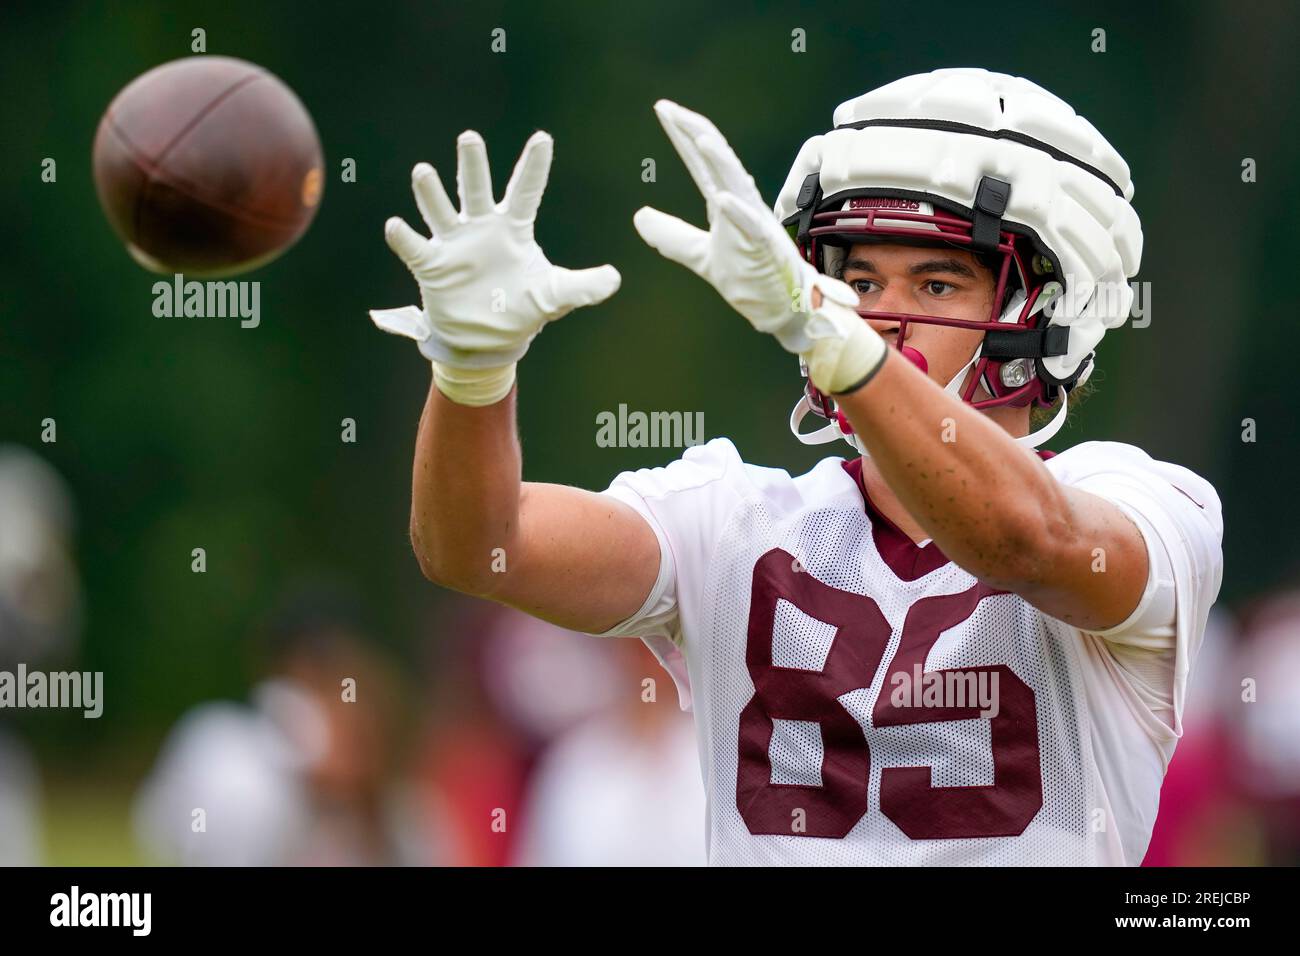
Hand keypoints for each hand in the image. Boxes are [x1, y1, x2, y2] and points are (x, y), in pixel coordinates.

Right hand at [370, 130, 620, 404]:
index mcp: (513, 229)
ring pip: (441, 210)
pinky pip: (415, 247)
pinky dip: (405, 238)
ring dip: (431, 192)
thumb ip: (583, 287)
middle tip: (470, 138)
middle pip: (476, 189)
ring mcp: (453, 244)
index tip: (543, 138)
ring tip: (423, 172)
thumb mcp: (554, 297)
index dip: (534, 166)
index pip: (525, 191)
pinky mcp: (431, 265)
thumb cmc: (521, 307)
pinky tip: (396, 226)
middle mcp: (481, 227)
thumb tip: (615, 279)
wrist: (487, 339)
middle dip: (472, 165)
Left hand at [633, 101, 883, 393]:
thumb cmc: (750, 277)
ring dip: (720, 161)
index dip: (682, 136)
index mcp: (726, 204)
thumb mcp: (699, 256)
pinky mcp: (765, 248)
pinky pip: (752, 227)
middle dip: (696, 133)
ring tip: (700, 138)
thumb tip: (639, 217)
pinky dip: (738, 212)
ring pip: (738, 185)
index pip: (701, 163)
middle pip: (718, 161)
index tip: (663, 109)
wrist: (783, 308)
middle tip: (671, 109)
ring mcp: (755, 224)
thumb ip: (672, 236)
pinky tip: (722, 198)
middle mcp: (742, 205)